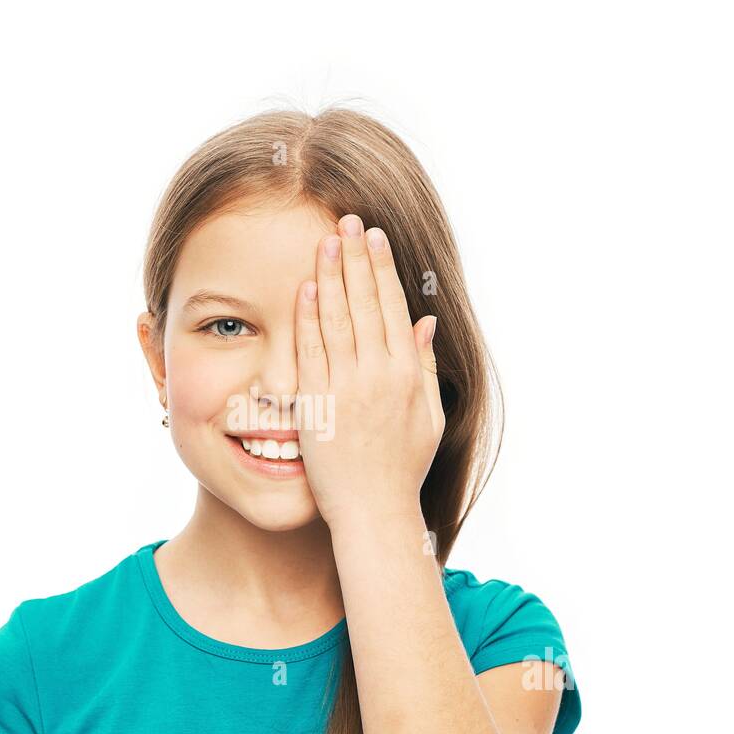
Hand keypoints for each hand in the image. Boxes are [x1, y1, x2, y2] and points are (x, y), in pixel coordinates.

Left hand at [293, 214, 444, 530]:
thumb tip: (425, 320)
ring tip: (325, 241)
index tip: (373, 236)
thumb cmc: (401, 470)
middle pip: (365, 303)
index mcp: (407, 374)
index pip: (392, 306)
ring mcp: (346, 389)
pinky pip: (311, 352)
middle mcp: (378, 375)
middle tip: (347, 220)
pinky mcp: (318, 404)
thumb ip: (424, 365)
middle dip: (355, 258)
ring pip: (337, 319)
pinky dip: (307, 318)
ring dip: (330, 276)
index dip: (381, 267)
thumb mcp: (428, 416)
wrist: (373, 513)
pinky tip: (305, 288)